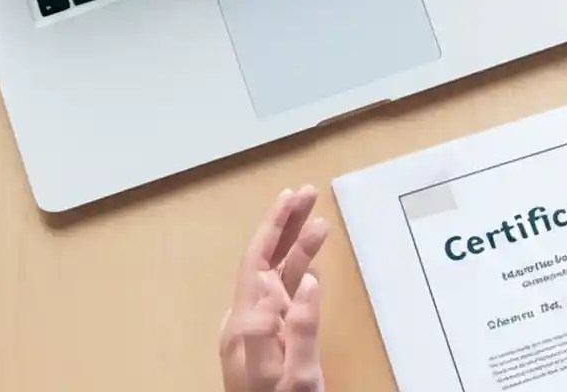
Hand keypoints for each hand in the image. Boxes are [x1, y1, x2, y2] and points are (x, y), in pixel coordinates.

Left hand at [220, 187, 330, 391]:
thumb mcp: (298, 375)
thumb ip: (301, 327)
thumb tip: (306, 280)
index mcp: (246, 323)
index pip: (258, 260)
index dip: (275, 225)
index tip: (295, 197)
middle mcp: (245, 322)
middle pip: (263, 260)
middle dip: (284, 225)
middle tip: (308, 194)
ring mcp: (256, 332)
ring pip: (276, 277)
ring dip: (296, 248)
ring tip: (320, 222)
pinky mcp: (268, 342)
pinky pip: (282, 298)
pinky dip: (298, 274)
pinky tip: (311, 265)